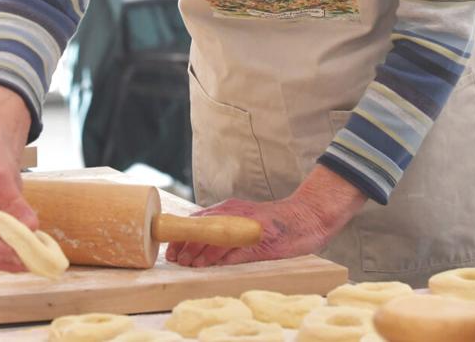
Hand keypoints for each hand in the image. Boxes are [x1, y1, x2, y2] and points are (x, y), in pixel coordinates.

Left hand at [167, 165, 364, 267]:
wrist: (304, 218)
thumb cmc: (272, 223)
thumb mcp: (242, 220)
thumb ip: (222, 227)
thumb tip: (198, 242)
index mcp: (227, 209)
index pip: (196, 220)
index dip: (180, 236)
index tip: (170, 250)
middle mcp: (233, 214)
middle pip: (200, 228)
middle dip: (184, 245)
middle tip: (175, 259)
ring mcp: (245, 226)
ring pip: (213, 239)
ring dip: (196, 253)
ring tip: (187, 264)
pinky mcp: (257, 239)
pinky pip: (232, 249)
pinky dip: (216, 258)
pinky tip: (206, 265)